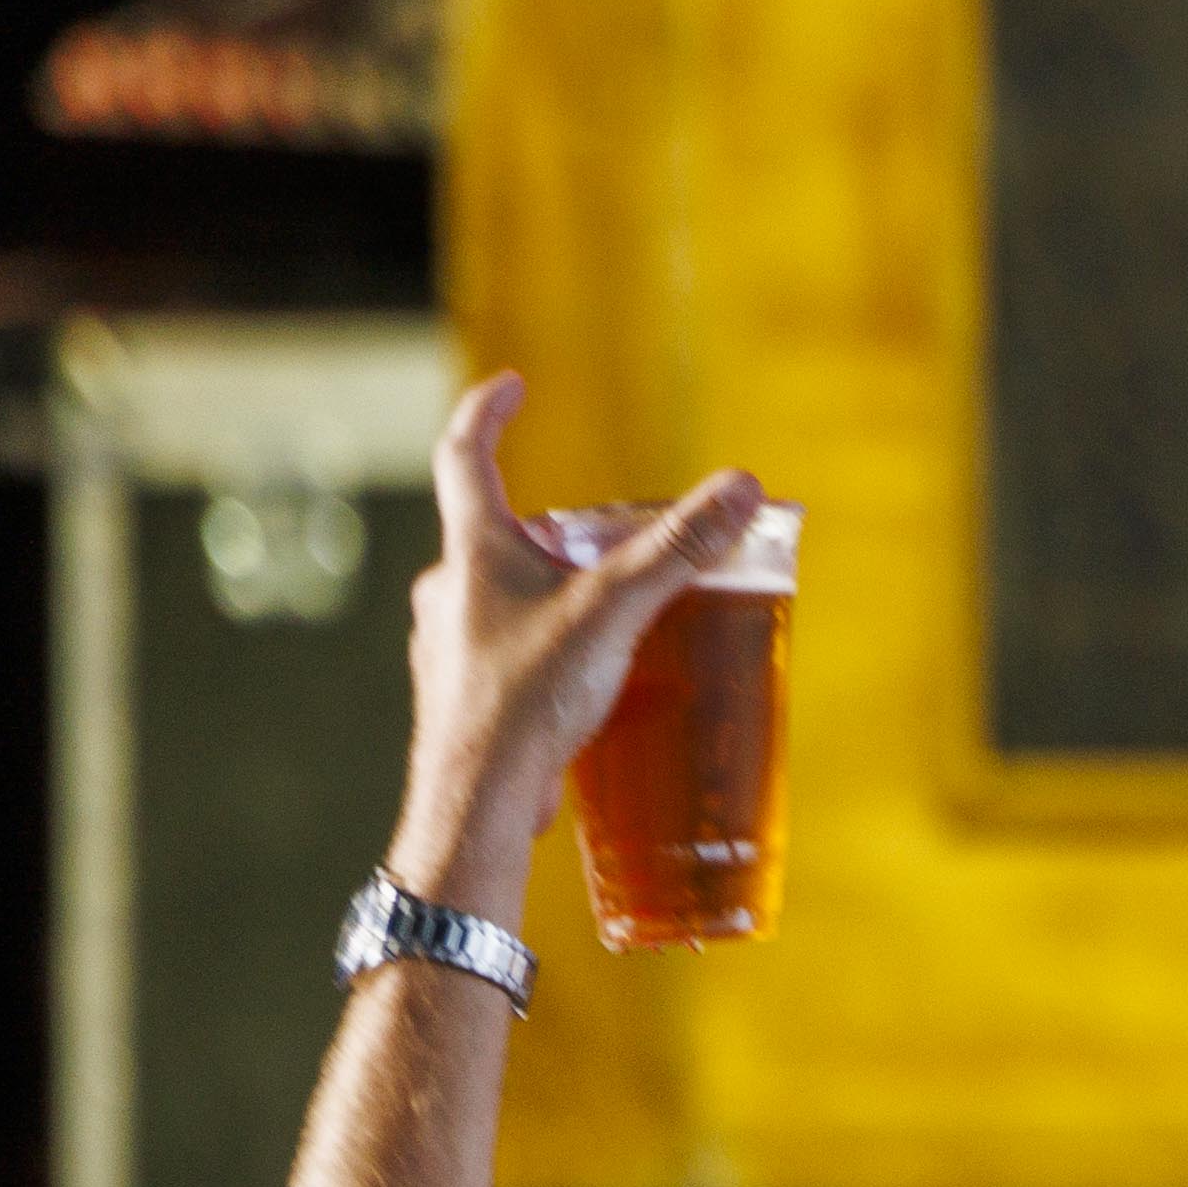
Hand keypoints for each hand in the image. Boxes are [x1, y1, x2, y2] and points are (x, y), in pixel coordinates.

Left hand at [384, 375, 764, 920]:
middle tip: (600, 539)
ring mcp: (450, 646)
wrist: (478, 799)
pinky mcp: (466, 699)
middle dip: (549, 532)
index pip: (465, 454)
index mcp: (473, 551)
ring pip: (500, 599)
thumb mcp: (612, 611)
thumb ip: (676, 549)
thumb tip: (739, 488)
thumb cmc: (527, 698)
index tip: (512, 386)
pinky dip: (544, 651)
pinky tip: (580, 683)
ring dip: (548, 595)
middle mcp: (448, 591)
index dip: (487, 412)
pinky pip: (506, 655)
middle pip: (495, 535)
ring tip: (603, 617)